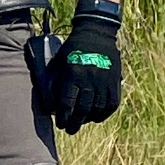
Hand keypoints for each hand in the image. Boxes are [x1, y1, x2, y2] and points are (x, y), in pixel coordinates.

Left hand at [48, 14, 121, 132]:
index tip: (60, 124)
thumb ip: (53, 82)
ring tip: (81, 123)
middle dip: (75, 123)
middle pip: (83, 109)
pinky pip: (112, 103)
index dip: (64, 117)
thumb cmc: (71, 49)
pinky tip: (97, 117)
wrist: (96, 34)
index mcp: (73, 75)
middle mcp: (90, 79)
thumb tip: (49, 103)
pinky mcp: (115, 81)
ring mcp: (104, 81)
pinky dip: (105, 113)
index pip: (67, 103)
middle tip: (69, 130)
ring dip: (89, 119)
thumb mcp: (57, 62)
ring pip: (98, 108)